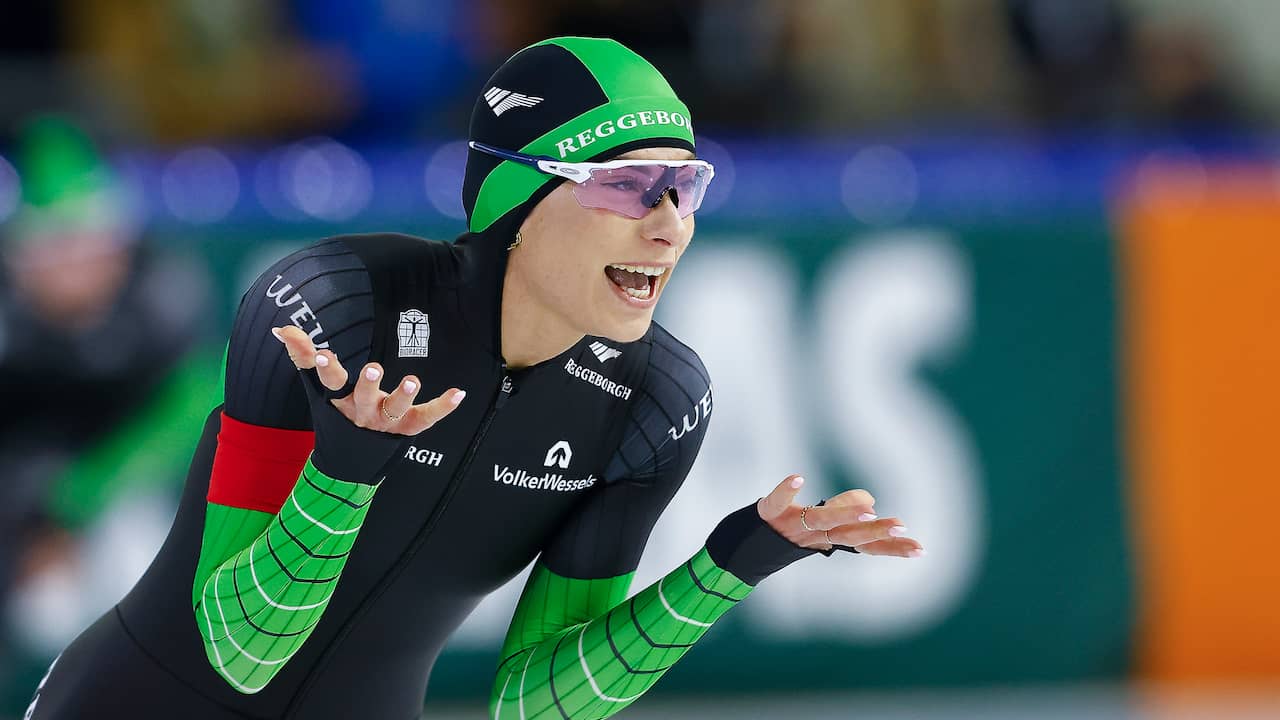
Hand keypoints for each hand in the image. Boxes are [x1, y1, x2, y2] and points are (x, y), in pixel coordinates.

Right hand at [272, 325, 464, 435]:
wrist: (352, 461)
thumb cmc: (337, 413)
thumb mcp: (319, 387)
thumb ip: (303, 356)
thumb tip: (281, 330)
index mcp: (340, 399)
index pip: (330, 382)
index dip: (326, 369)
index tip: (324, 354)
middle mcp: (363, 410)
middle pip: (365, 398)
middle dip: (368, 385)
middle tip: (373, 369)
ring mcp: (387, 420)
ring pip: (395, 409)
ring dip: (403, 394)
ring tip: (412, 380)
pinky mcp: (408, 426)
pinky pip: (427, 418)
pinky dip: (443, 407)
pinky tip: (458, 393)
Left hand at [756, 475, 923, 557]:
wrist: (738, 551)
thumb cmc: (784, 534)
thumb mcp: (818, 526)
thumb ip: (844, 513)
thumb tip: (870, 502)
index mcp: (827, 541)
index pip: (865, 547)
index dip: (892, 548)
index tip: (920, 550)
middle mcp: (813, 537)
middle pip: (849, 536)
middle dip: (876, 531)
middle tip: (901, 526)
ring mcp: (791, 525)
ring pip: (822, 521)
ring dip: (844, 514)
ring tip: (865, 508)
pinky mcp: (768, 513)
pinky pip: (778, 501)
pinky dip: (787, 490)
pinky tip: (798, 478)